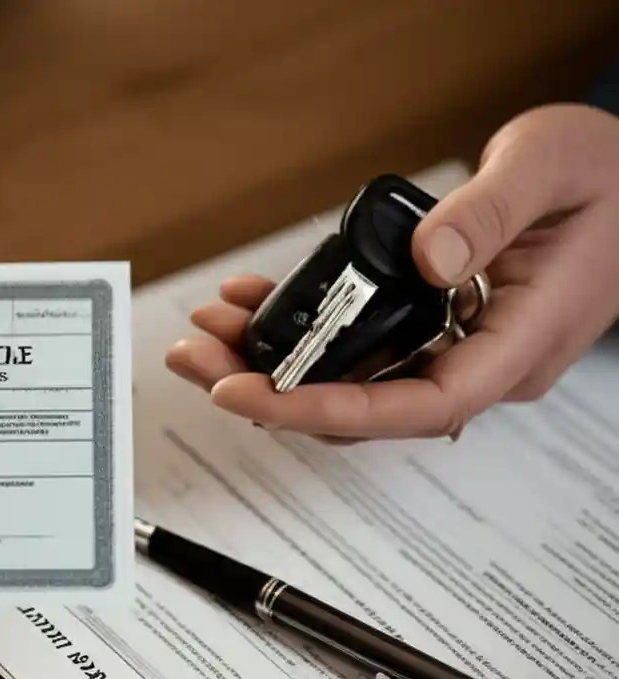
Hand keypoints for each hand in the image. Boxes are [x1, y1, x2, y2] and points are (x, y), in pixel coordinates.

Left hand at [167, 104, 618, 439]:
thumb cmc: (606, 178)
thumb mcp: (552, 168)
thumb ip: (490, 212)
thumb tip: (428, 259)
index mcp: (521, 342)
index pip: (420, 404)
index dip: (332, 411)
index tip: (257, 396)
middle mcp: (485, 361)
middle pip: (367, 407)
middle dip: (275, 392)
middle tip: (199, 359)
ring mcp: (457, 349)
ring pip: (354, 382)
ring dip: (275, 363)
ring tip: (208, 331)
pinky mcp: (434, 329)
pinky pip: (360, 348)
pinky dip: (302, 331)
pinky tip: (254, 302)